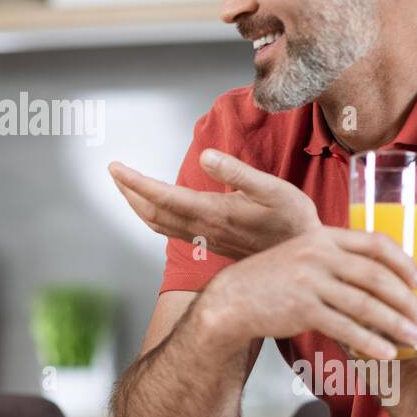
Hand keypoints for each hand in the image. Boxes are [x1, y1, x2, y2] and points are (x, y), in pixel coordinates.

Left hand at [108, 150, 320, 259]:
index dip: (135, 182)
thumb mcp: (273, 189)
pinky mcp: (209, 242)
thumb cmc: (293, 220)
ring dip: (136, 204)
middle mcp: (203, 228)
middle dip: (128, 192)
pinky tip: (152, 207)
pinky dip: (152, 216)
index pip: (163, 197)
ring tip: (124, 186)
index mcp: (213, 212)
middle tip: (113, 171)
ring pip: (158, 224)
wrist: (303, 259)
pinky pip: (169, 230)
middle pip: (152, 212)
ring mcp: (205, 238)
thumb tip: (204, 157)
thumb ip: (237, 173)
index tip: (115, 167)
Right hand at [198, 226, 416, 358]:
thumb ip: (332, 257)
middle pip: (376, 276)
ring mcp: (309, 281)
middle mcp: (318, 254)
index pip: (375, 243)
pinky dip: (370, 342)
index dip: (403, 262)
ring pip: (366, 305)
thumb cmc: (271, 280)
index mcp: (322, 236)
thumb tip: (377, 277)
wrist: (231, 299)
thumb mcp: (300, 255)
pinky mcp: (302, 309)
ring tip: (415, 340)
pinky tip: (386, 353)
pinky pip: (345, 328)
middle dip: (406, 300)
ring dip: (396, 325)